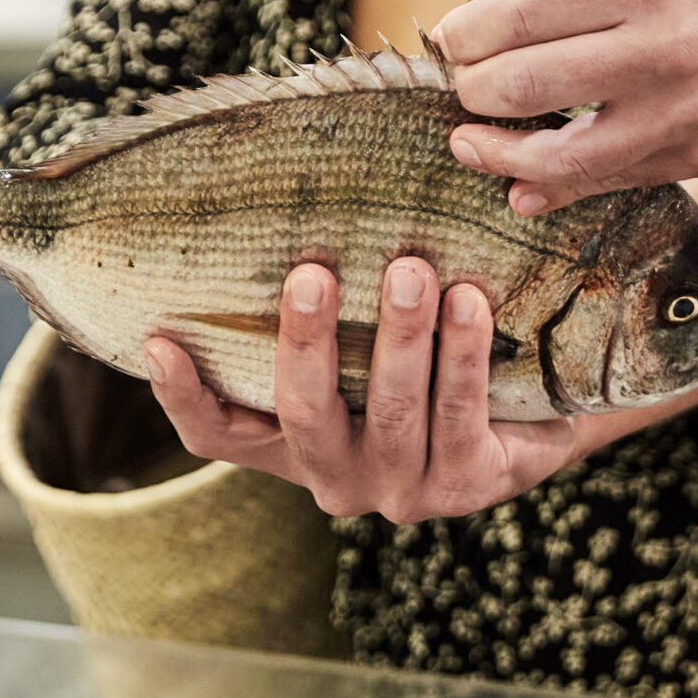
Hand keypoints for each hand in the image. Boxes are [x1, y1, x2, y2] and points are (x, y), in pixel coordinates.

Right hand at [145, 256, 584, 519]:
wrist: (537, 413)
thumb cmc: (427, 361)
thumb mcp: (362, 343)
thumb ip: (322, 311)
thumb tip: (276, 207)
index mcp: (295, 444)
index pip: (219, 435)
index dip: (184, 396)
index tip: (160, 339)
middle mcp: (338, 478)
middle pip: (304, 415)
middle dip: (307, 342)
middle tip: (311, 273)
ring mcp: (402, 489)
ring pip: (391, 411)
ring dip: (400, 336)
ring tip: (410, 270)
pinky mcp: (469, 485)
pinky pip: (460, 414)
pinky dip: (463, 354)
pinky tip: (470, 300)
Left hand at [436, 0, 697, 213]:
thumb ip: (576, 0)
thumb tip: (484, 39)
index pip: (519, 15)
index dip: (465, 35)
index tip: (445, 42)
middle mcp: (663, 48)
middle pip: (524, 85)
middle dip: (471, 92)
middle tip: (459, 90)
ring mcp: (687, 112)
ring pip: (559, 157)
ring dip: (498, 152)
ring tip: (469, 143)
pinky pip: (612, 181)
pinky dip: (556, 187)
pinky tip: (523, 185)